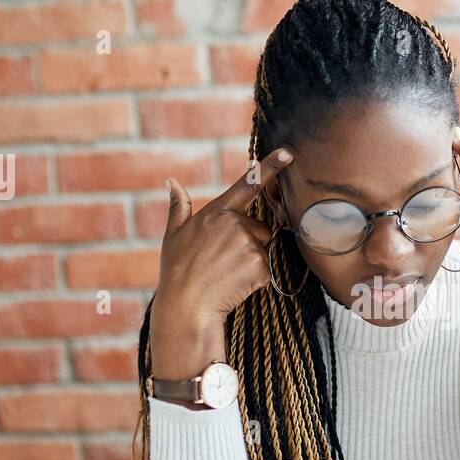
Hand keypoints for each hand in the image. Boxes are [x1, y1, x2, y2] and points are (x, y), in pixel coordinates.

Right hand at [149, 147, 294, 366]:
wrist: (187, 307)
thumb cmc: (177, 270)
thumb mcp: (173, 235)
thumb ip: (178, 206)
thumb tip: (171, 181)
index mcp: (216, 211)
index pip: (248, 183)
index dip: (270, 167)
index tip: (289, 153)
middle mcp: (235, 224)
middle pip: (259, 227)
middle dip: (248, 241)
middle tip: (222, 260)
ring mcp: (249, 244)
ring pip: (263, 247)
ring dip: (251, 258)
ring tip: (226, 272)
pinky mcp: (260, 266)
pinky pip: (265, 268)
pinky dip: (254, 277)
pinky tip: (234, 283)